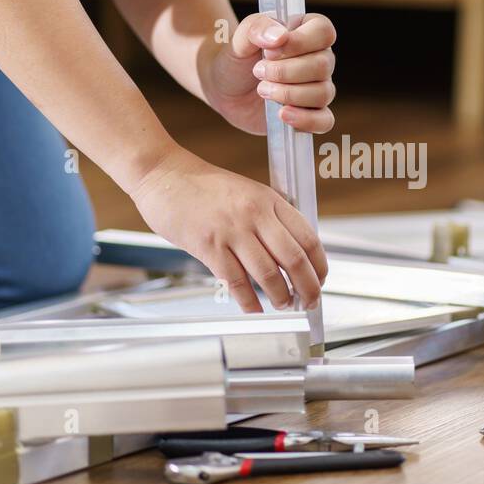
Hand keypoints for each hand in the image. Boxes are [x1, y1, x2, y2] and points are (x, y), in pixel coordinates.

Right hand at [129, 147, 327, 312]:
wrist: (164, 175)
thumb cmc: (202, 187)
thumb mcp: (247, 192)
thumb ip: (269, 218)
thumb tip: (291, 254)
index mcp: (269, 200)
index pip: (308, 237)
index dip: (319, 266)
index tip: (320, 280)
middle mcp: (255, 214)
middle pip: (294, 259)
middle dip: (307, 288)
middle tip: (309, 302)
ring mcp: (232, 230)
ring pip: (268, 274)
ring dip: (281, 297)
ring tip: (283, 306)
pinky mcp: (209, 245)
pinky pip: (236, 281)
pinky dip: (249, 301)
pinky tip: (254, 309)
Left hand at [206, 12, 336, 134]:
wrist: (225, 89)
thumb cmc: (237, 59)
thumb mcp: (239, 38)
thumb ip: (257, 28)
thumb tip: (280, 36)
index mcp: (308, 31)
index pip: (324, 31)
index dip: (300, 42)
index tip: (270, 51)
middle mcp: (319, 59)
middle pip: (323, 65)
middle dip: (286, 72)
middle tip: (258, 72)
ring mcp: (318, 87)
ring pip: (323, 93)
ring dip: (289, 94)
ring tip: (262, 90)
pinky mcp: (311, 113)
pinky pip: (325, 121)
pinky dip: (306, 119)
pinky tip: (283, 115)